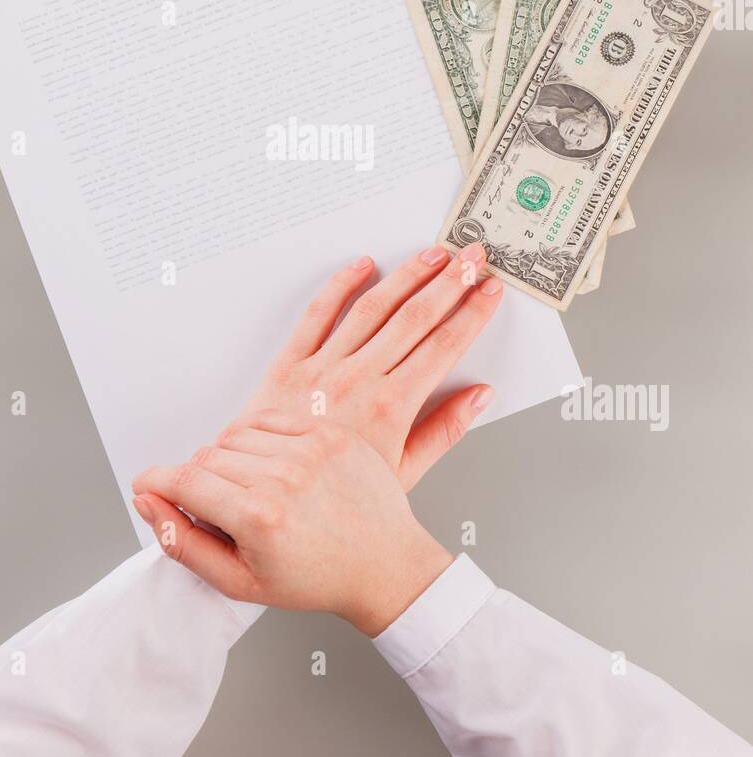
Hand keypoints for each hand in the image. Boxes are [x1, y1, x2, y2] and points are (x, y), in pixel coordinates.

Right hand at [132, 414, 451, 634]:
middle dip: (195, 480)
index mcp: (259, 518)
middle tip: (215, 508)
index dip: (155, 482)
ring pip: (234, 435)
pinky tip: (265, 463)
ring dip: (226, 458)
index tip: (144, 485)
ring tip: (246, 489)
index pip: (184, 482)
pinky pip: (268, 419)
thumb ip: (182, 543)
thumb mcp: (238, 581)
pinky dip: (255, 437)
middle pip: (206, 457)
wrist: (384, 564)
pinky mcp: (328, 432)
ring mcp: (310, 449)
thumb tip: (146, 503)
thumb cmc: (315, 579)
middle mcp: (284, 476)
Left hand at [242, 243, 501, 488]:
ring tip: (432, 253)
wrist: (265, 503)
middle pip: (414, 317)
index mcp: (390, 407)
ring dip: (407, 275)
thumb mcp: (402, 474)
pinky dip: (340, 285)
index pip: (444, 346)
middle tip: (472, 256)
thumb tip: (479, 396)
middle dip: (449, 282)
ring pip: (372, 307)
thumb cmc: (332, 495)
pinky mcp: (289, 365)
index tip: (490, 290)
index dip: (472, 313)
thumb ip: (444, 431)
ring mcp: (322, 368)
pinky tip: (361, 265)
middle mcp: (358, 380)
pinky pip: (317, 314)